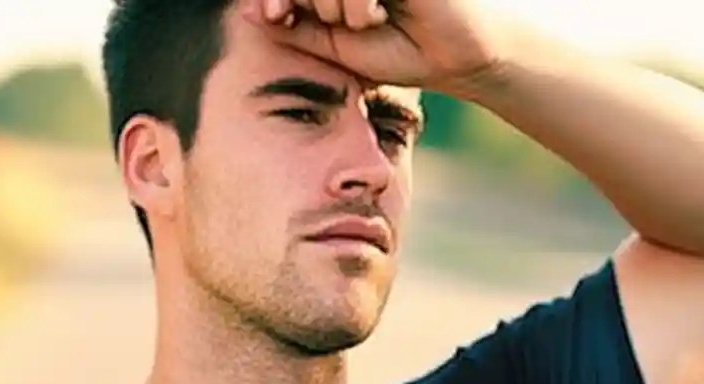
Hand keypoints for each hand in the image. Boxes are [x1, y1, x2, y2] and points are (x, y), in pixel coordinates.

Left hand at [242, 0, 507, 95]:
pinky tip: (376, 16)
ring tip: (366, 22)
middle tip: (339, 23)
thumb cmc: (403, 51)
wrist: (457, 59)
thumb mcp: (335, 46)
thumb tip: (246, 12)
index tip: (271, 15)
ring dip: (332, 1)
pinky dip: (355, 0)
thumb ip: (295, 27)